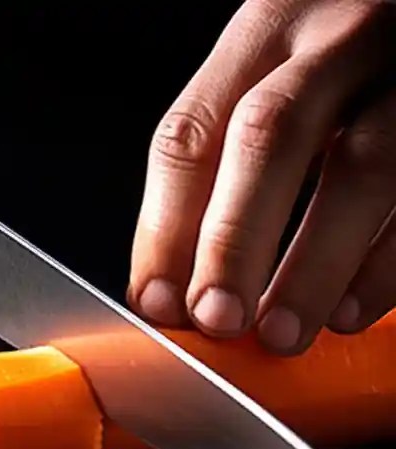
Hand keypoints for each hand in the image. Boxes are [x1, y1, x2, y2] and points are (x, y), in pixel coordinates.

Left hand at [128, 0, 395, 354]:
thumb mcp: (274, 80)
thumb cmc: (341, 66)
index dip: (165, 227)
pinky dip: (385, 264)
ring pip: (366, 166)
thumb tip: (171, 287)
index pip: (193, 131)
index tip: (159, 302)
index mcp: (265, 31)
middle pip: (270, 136)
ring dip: (315, 264)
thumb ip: (225, 161)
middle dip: (234, 240)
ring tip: (282, 333)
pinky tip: (349, 310)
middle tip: (217, 318)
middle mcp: (339, 39)